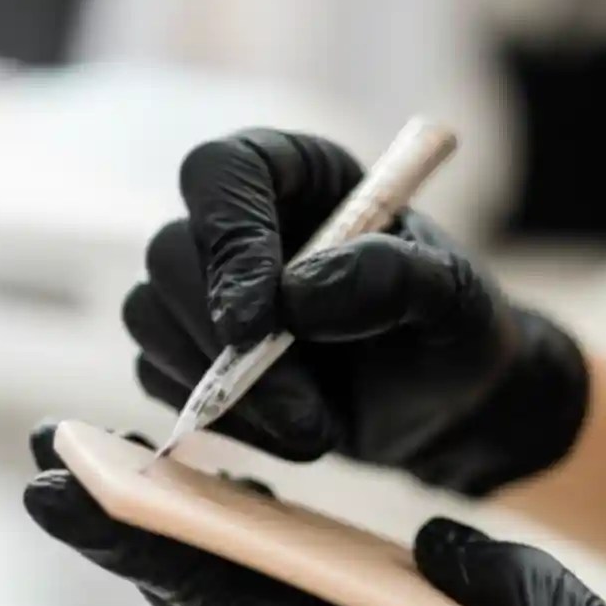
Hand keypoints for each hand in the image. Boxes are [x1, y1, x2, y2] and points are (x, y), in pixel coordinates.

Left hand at [23, 423, 605, 605]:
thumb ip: (475, 574)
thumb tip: (421, 546)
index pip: (236, 598)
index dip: (142, 540)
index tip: (66, 486)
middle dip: (119, 539)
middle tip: (50, 467)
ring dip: (159, 558)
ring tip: (103, 485)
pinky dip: (226, 585)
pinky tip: (208, 534)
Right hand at [124, 128, 587, 494]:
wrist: (442, 407)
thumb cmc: (450, 332)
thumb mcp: (455, 297)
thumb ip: (394, 278)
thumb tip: (299, 297)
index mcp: (293, 173)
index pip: (222, 171)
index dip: (229, 238)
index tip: (260, 319)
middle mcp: (235, 223)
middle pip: (170, 253)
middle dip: (224, 341)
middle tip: (302, 409)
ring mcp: (201, 289)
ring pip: (151, 317)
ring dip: (224, 389)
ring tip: (314, 429)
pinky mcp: (186, 352)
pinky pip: (159, 377)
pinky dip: (222, 417)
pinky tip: (292, 433)